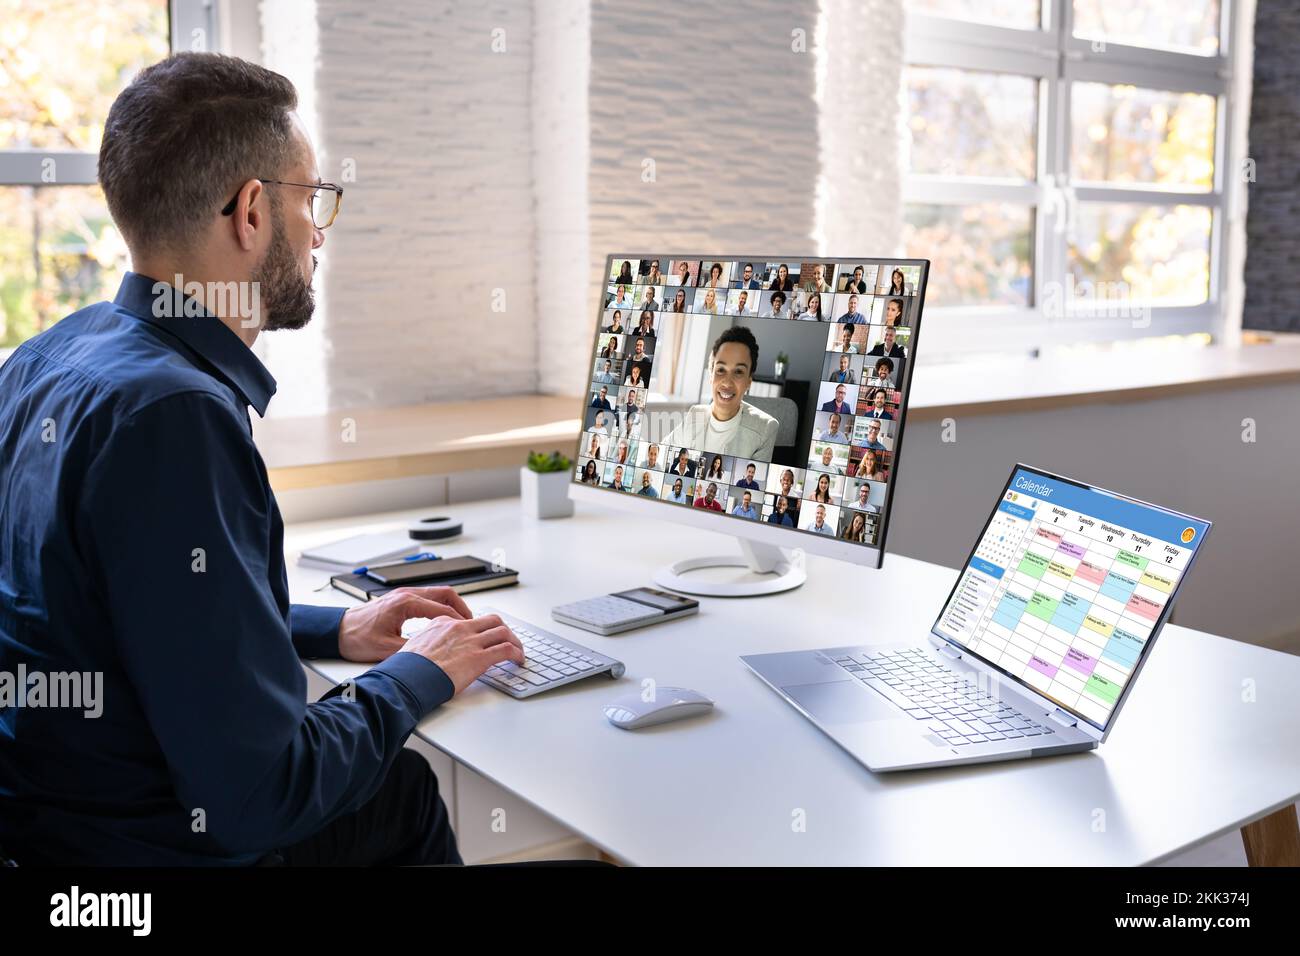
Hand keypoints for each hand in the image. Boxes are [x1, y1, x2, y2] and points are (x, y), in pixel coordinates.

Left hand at [338, 586, 472, 662]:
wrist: (337, 631)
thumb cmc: (356, 637)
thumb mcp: (386, 649)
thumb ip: (413, 650)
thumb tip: (433, 655)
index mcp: (405, 603)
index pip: (442, 607)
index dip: (459, 620)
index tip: (470, 630)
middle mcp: (406, 594)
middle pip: (445, 593)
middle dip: (462, 607)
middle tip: (472, 623)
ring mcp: (403, 594)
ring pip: (437, 593)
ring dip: (452, 606)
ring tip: (461, 622)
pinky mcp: (400, 599)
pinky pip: (428, 597)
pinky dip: (440, 606)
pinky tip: (443, 620)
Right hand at [399, 613, 524, 694]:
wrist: (408, 678)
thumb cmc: (407, 669)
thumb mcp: (413, 647)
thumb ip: (427, 645)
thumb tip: (429, 655)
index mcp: (442, 623)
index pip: (468, 621)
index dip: (480, 630)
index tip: (483, 638)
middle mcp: (459, 628)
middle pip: (491, 620)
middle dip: (503, 630)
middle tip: (507, 640)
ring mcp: (471, 641)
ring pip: (502, 631)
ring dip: (514, 641)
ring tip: (517, 651)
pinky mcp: (479, 657)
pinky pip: (506, 649)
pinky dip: (517, 653)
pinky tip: (518, 660)